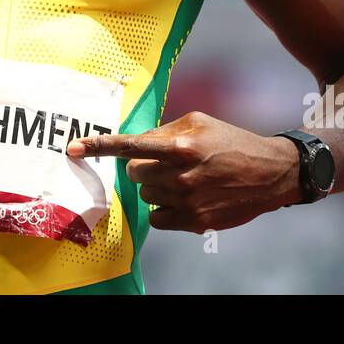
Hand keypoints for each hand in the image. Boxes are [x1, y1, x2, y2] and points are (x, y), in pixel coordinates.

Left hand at [67, 111, 301, 232]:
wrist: (270, 173)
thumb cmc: (231, 141)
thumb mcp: (199, 122)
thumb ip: (163, 130)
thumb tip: (135, 143)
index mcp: (180, 145)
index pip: (130, 145)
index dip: (98, 147)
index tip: (72, 149)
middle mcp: (181, 174)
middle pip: (135, 174)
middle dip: (144, 167)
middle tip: (167, 163)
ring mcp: (188, 201)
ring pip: (146, 196)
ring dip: (156, 188)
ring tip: (184, 179)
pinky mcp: (195, 221)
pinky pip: (158, 218)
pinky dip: (165, 209)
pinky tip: (187, 197)